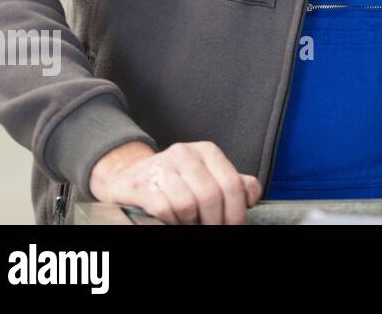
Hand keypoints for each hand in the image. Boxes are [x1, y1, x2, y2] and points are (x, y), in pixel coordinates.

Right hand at [89, 140, 262, 224]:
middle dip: (215, 221)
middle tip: (213, 230)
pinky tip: (172, 220)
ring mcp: (160, 166)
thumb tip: (251, 198)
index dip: (237, 212)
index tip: (236, 226)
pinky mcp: (139, 184)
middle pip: (211, 196)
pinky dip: (171, 221)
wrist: (130, 176)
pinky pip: (164, 209)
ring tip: (189, 223)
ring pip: (187, 204)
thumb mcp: (208, 176)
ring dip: (191, 222)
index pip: (232, 184)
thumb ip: (234, 185)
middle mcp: (184, 153)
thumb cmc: (177, 181)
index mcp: (207, 151)